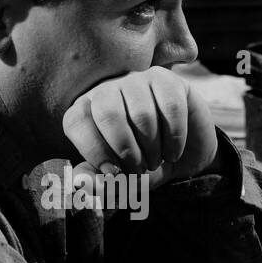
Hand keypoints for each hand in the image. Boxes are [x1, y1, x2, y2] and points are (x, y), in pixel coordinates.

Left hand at [62, 67, 218, 188]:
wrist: (185, 153)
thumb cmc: (144, 163)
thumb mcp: (121, 180)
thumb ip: (98, 182)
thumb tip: (80, 182)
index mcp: (86, 112)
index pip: (76, 121)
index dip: (93, 150)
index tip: (113, 172)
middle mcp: (108, 91)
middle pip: (107, 112)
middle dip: (125, 149)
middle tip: (139, 169)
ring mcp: (137, 81)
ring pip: (142, 113)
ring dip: (152, 148)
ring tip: (156, 160)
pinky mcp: (166, 80)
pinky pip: (170, 106)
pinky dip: (174, 138)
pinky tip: (173, 152)